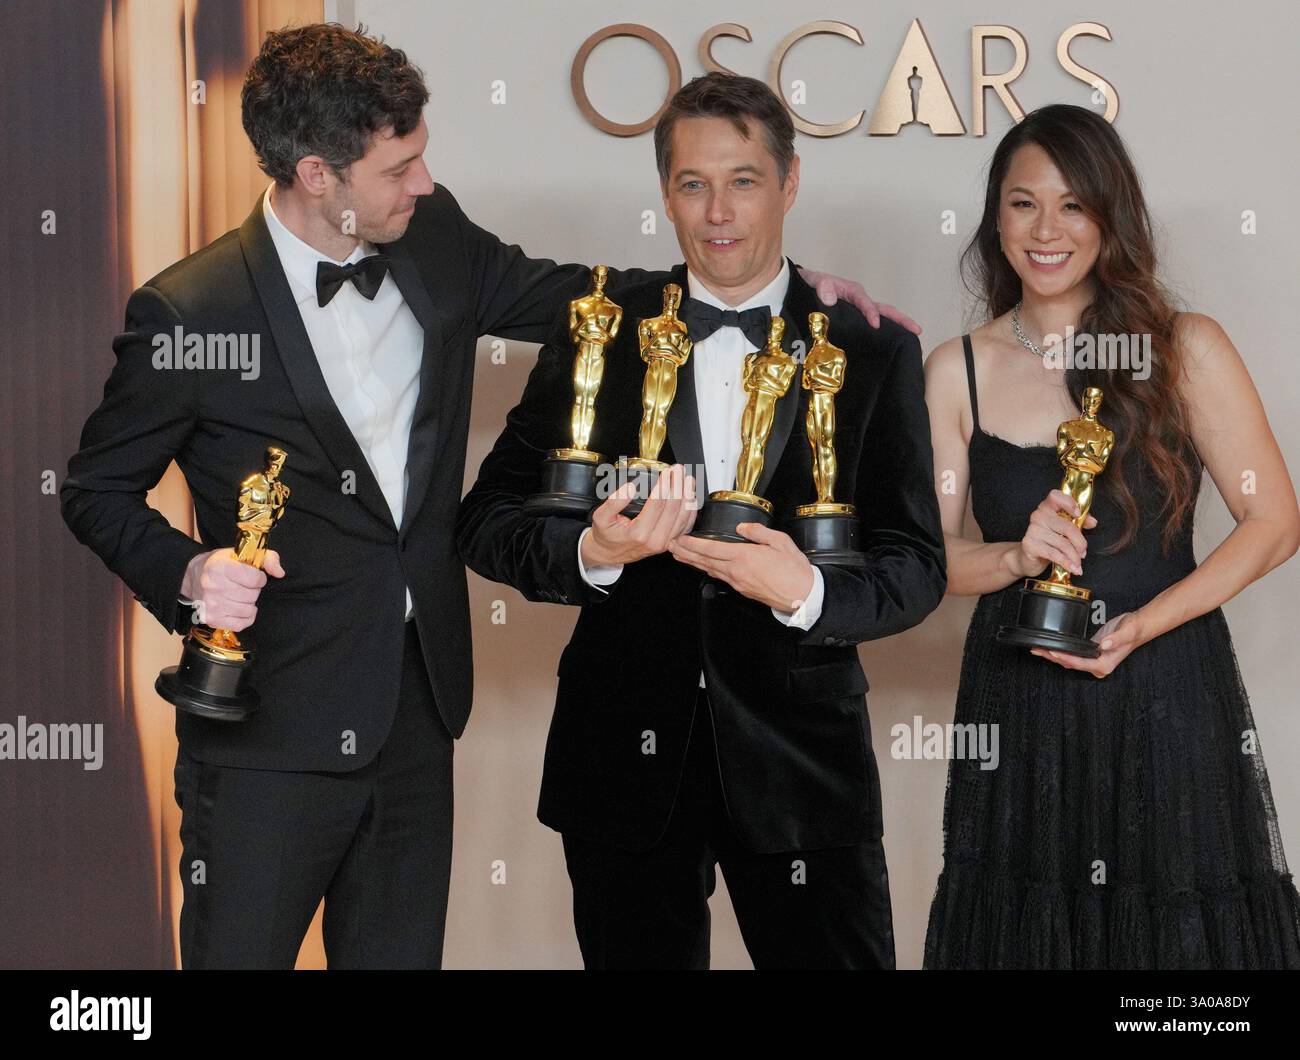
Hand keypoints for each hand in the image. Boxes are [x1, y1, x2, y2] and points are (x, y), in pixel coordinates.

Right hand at [180, 547, 283, 630]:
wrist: (194, 577)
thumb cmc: (222, 564)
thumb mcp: (243, 553)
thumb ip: (268, 559)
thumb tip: (280, 573)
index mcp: (220, 567)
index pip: (254, 579)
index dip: (259, 577)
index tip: (253, 575)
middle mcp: (213, 586)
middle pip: (252, 595)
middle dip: (253, 590)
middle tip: (243, 585)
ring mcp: (211, 605)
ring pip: (248, 609)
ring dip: (249, 603)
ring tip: (239, 595)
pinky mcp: (211, 619)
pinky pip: (241, 624)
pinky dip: (245, 617)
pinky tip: (239, 608)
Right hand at [581, 464, 697, 566]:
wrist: (609, 554)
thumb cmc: (606, 536)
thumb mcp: (600, 517)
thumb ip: (614, 502)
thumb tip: (629, 488)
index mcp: (639, 533)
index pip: (658, 504)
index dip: (665, 485)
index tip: (667, 472)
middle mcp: (655, 540)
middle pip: (674, 509)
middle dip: (678, 486)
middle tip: (678, 470)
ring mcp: (665, 543)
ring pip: (683, 517)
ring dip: (687, 496)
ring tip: (688, 479)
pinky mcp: (669, 542)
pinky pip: (685, 526)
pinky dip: (690, 510)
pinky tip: (690, 497)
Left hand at [667, 521, 813, 610]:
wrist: (803, 596)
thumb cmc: (795, 570)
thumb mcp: (780, 541)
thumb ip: (758, 532)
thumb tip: (742, 527)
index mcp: (744, 557)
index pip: (711, 549)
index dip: (692, 544)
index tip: (679, 538)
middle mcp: (737, 571)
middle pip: (704, 561)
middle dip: (685, 553)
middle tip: (671, 547)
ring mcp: (738, 582)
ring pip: (710, 570)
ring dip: (693, 562)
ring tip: (680, 556)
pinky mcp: (742, 590)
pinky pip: (720, 577)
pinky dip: (707, 570)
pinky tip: (704, 567)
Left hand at [796, 267, 921, 334]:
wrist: (808, 287)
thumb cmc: (814, 283)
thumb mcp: (816, 282)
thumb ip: (823, 288)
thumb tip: (830, 299)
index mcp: (854, 292)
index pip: (866, 303)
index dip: (871, 313)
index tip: (875, 324)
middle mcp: (862, 301)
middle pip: (885, 310)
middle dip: (901, 320)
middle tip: (917, 330)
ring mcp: (861, 311)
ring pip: (884, 317)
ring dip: (898, 327)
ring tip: (913, 337)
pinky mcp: (858, 319)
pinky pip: (873, 325)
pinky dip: (886, 332)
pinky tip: (891, 345)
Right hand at [1010, 489, 1097, 579]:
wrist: (1027, 558)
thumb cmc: (1048, 541)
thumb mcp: (1064, 530)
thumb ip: (1078, 522)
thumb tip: (1093, 522)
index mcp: (1047, 507)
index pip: (1055, 496)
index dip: (1069, 503)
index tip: (1078, 515)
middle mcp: (1038, 515)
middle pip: (1068, 527)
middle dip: (1080, 543)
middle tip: (1083, 552)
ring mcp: (1033, 530)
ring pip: (1063, 544)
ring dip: (1074, 557)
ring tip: (1078, 564)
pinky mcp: (1029, 544)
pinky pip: (1054, 554)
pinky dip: (1067, 563)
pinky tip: (1073, 569)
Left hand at [1031, 611, 1144, 677]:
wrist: (1138, 627)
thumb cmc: (1133, 630)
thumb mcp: (1127, 632)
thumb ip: (1116, 639)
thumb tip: (1104, 645)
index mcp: (1104, 664)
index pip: (1079, 663)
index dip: (1065, 657)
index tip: (1052, 650)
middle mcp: (1098, 666)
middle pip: (1070, 664)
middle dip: (1053, 657)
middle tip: (1036, 649)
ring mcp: (1093, 661)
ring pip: (1069, 661)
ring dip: (1053, 655)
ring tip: (1037, 649)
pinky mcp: (1090, 654)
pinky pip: (1072, 656)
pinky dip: (1060, 652)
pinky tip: (1049, 647)